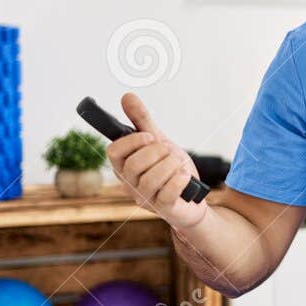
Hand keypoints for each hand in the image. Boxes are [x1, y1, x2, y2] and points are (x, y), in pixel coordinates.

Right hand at [105, 93, 208, 231]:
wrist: (192, 198)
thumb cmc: (171, 169)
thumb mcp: (158, 141)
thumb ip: (142, 121)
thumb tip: (127, 96)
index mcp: (123, 166)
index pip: (113, 152)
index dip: (132, 142)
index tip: (150, 137)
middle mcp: (129, 184)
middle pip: (134, 164)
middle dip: (157, 152)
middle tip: (169, 151)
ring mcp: (145, 198)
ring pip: (151, 179)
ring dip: (171, 165)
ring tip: (178, 163)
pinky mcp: (163, 208)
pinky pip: (167, 193)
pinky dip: (179, 180)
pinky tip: (185, 175)